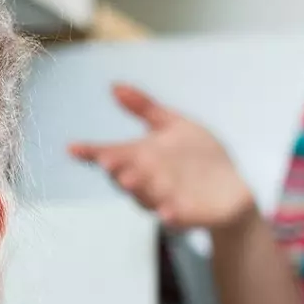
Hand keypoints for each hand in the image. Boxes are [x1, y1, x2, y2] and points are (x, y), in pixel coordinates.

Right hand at [68, 84, 254, 230]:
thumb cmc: (198, 158)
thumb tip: (115, 86)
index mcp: (141, 158)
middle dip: (115, 169)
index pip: (110, 154)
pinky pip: (175, 216)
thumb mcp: (173, 125)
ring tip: (128, 180)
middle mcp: (146, 180)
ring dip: (137, 188)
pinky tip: (167, 213)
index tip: (73, 148)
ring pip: (146, 196)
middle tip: (106, 160)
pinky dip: (170, 215)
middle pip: (125, 175)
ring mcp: (164, 199)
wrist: (231, 192)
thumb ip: (145, 108)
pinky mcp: (186, 214)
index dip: (90, 152)